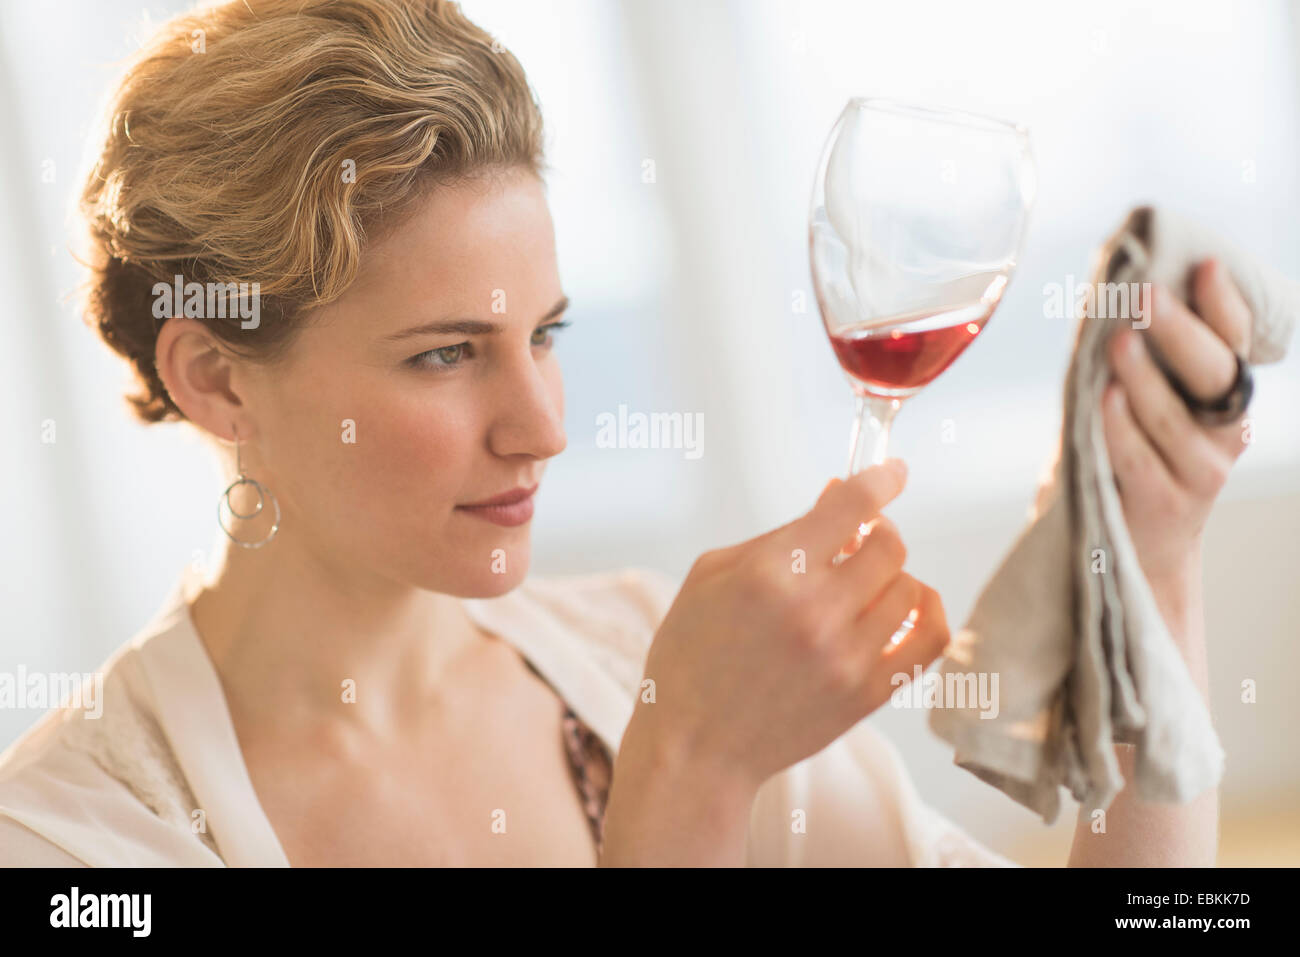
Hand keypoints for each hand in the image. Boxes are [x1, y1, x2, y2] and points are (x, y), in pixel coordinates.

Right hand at [626, 461, 948, 796]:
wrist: (696, 748)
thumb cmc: (691, 660)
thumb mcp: (711, 576)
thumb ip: (777, 534)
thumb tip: (834, 501)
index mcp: (771, 573)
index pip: (852, 506)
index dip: (880, 479)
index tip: (892, 472)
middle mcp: (814, 611)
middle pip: (887, 544)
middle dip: (875, 533)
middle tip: (855, 542)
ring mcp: (846, 656)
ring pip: (909, 587)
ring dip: (890, 577)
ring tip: (863, 587)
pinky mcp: (867, 693)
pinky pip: (929, 639)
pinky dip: (926, 613)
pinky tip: (905, 607)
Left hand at [1102, 258, 1252, 610]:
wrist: (1127, 548)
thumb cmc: (1124, 459)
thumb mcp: (1132, 402)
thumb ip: (1131, 354)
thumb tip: (1109, 287)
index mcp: (1222, 398)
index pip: (1234, 343)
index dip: (1224, 304)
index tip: (1204, 265)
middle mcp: (1223, 433)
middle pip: (1212, 373)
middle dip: (1181, 330)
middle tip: (1147, 295)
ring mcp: (1199, 473)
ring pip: (1173, 417)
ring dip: (1144, 375)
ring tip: (1119, 341)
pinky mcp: (1163, 505)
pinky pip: (1139, 460)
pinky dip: (1121, 427)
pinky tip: (1105, 398)